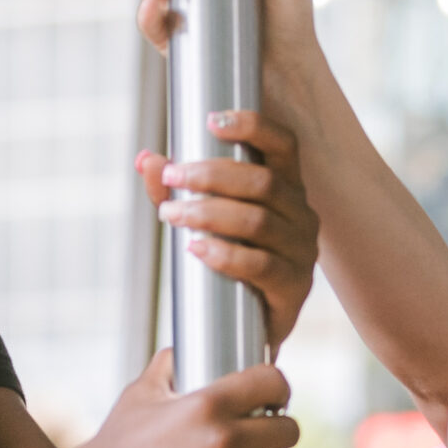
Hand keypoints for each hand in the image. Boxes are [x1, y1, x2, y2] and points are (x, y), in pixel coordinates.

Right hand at [71, 350, 298, 447]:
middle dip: (277, 434)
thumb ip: (166, 366)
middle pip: (288, 430)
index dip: (277, 389)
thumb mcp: (139, 396)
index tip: (274, 400)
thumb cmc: (115, 446)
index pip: (273, 381)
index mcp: (207, 403)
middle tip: (264, 441)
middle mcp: (224, 440)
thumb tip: (180, 351)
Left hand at [136, 111, 317, 346]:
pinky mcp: (293, 288)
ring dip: (209, 213)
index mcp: (286, 187)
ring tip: (171, 213)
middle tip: (171, 176)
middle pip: (262, 183)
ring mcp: (302, 252)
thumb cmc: (228, 258)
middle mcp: (301, 214)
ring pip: (258, 222)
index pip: (283, 145)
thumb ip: (175, 188)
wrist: (246, 327)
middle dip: (211, 175)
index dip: (253, 126)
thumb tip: (145, 159)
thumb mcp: (200, 217)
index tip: (211, 120)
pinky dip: (224, 254)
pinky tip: (195, 248)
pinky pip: (261, 266)